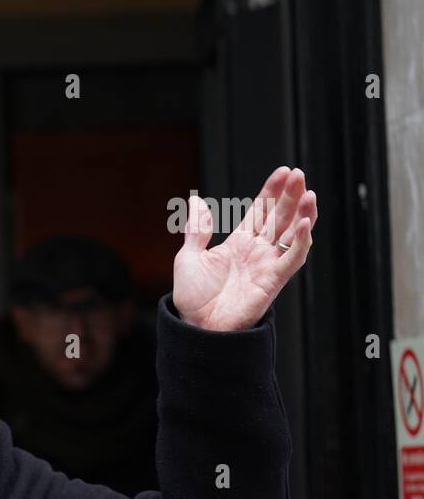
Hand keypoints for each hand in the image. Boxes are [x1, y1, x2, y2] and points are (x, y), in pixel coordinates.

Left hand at [172, 166, 316, 331]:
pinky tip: (305, 223)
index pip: (260, 211)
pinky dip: (302, 241)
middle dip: (290, 195)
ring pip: (293, 234)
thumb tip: (195, 202)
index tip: (283, 172)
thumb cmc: (193, 297)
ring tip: (309, 193)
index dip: (271, 191)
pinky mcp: (274, 280)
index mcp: (238, 243)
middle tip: (299, 174)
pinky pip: (293, 258)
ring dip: (303, 214)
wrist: (196, 327)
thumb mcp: (189, 257)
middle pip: (280, 217)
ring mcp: (267, 264)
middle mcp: (257, 251)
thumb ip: (197, 230)